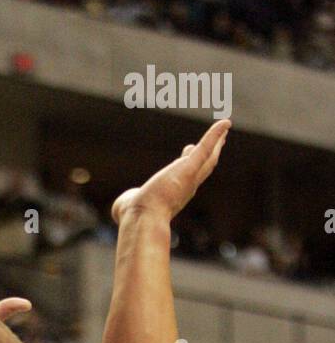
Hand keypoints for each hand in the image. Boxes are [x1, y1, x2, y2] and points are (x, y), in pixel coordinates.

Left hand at [111, 120, 229, 225]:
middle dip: (211, 153)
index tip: (188, 150)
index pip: (184, 176)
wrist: (142, 218)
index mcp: (174, 195)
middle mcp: (186, 187)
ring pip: (208, 158)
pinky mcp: (188, 169)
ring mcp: (189, 178)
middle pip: (203, 167)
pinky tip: (225, 123)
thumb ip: (125, 204)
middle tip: (220, 140)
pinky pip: (205, 148)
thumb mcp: (128, 207)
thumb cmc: (133, 217)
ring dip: (216, 143)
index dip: (188, 163)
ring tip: (224, 130)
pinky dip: (215, 135)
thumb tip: (118, 210)